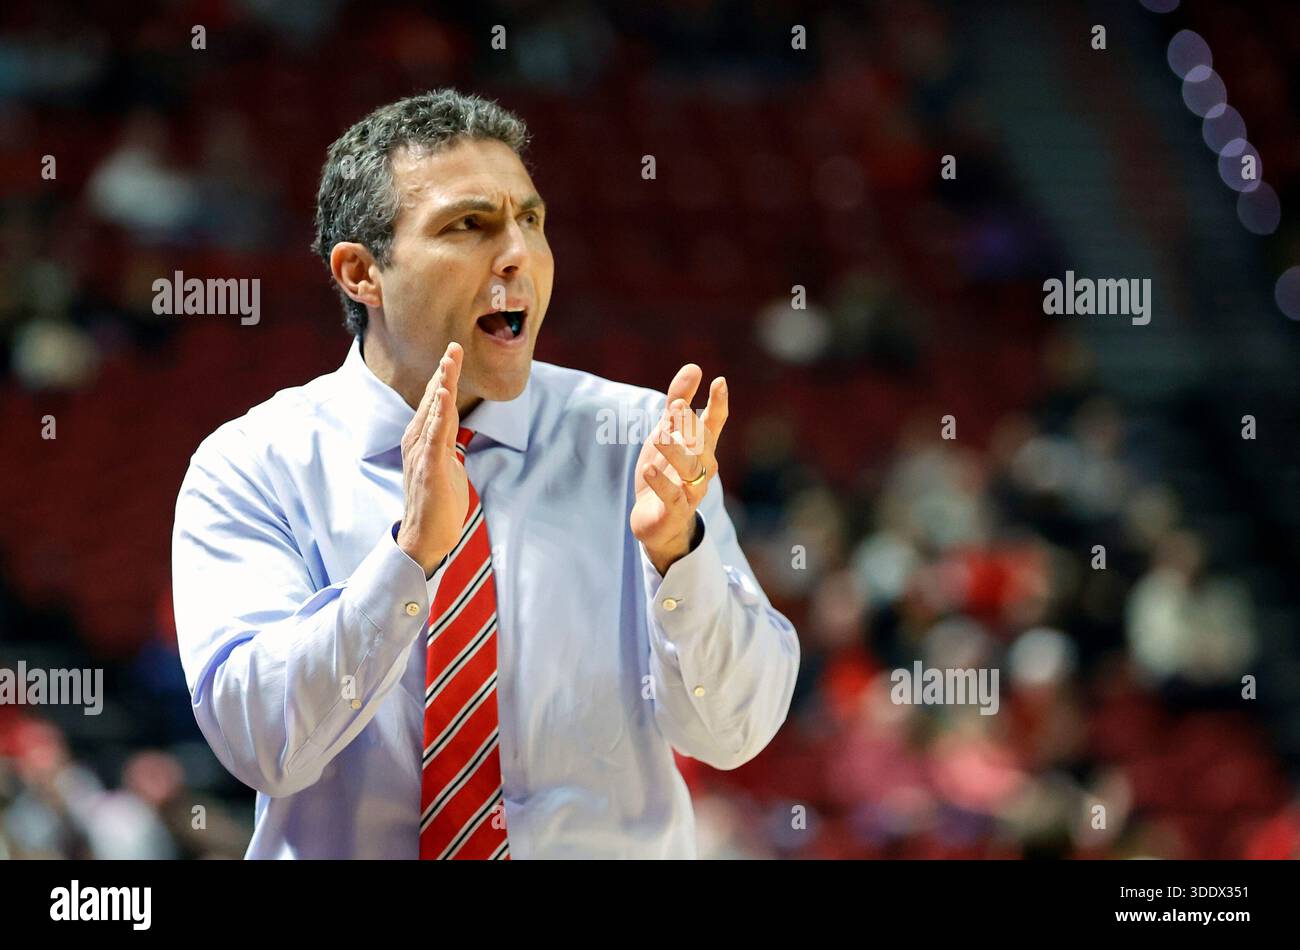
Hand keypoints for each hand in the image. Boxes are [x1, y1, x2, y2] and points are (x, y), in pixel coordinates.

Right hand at [396, 343, 469, 576]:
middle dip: (443, 373)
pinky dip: (439, 414)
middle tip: (454, 347)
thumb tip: (451, 429)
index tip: (452, 354)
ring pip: (433, 413)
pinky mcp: (429, 468)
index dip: (443, 378)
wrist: (427, 539)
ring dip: (441, 385)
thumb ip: (445, 444)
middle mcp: (417, 442)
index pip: (435, 403)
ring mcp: (421, 454)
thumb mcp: (446, 466)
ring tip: (449, 361)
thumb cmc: (437, 505)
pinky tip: (443, 395)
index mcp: (422, 441)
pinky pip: (435, 436)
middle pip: (433, 401)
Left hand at [631, 363, 728, 575]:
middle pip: (703, 444)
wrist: (657, 523)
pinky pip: (672, 496)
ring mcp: (691, 490)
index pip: (714, 423)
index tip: (719, 381)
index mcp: (701, 448)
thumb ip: (678, 402)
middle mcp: (702, 468)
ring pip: (691, 469)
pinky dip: (661, 483)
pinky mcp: (675, 511)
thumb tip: (694, 367)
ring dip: (676, 451)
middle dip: (691, 426)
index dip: (718, 403)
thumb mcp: (667, 433)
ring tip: (660, 436)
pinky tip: (649, 468)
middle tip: (676, 408)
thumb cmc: (665, 473)